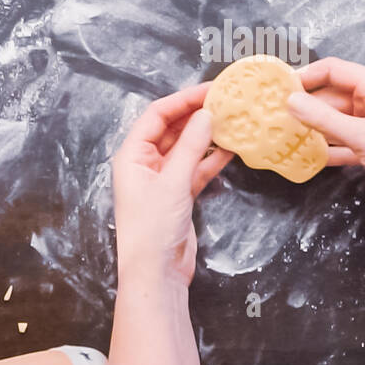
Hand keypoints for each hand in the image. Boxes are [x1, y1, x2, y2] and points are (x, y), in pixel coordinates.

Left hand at [111, 84, 232, 286]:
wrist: (156, 274)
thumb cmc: (152, 229)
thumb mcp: (173, 182)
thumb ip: (192, 147)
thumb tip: (207, 115)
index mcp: (132, 155)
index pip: (157, 115)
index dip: (184, 99)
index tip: (210, 89)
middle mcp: (144, 163)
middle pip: (172, 128)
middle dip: (197, 115)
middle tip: (226, 101)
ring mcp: (162, 179)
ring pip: (187, 147)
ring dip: (207, 136)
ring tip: (232, 120)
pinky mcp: (178, 194)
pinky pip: (196, 168)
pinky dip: (211, 159)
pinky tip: (231, 148)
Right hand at [288, 57, 364, 222]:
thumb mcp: (364, 137)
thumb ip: (325, 120)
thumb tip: (291, 101)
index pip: (334, 70)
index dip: (307, 75)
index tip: (279, 86)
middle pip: (332, 97)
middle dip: (307, 106)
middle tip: (275, 116)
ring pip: (336, 122)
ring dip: (314, 129)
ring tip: (284, 135)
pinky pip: (343, 142)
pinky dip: (328, 148)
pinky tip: (307, 156)